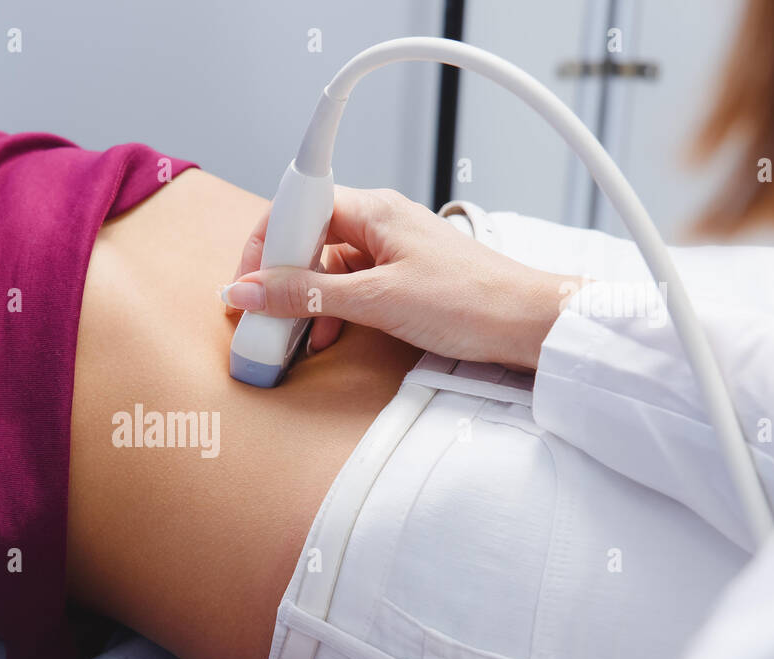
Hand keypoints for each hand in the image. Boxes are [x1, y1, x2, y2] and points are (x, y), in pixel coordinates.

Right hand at [221, 187, 579, 369]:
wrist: (528, 323)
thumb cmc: (469, 301)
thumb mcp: (376, 300)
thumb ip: (308, 295)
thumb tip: (249, 290)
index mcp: (371, 209)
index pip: (295, 209)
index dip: (263, 246)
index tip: (245, 284)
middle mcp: (377, 222)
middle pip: (305, 240)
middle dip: (278, 280)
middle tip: (259, 317)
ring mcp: (388, 250)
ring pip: (324, 268)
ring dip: (304, 301)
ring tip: (289, 336)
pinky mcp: (398, 277)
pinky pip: (347, 287)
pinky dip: (329, 310)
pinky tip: (323, 335)